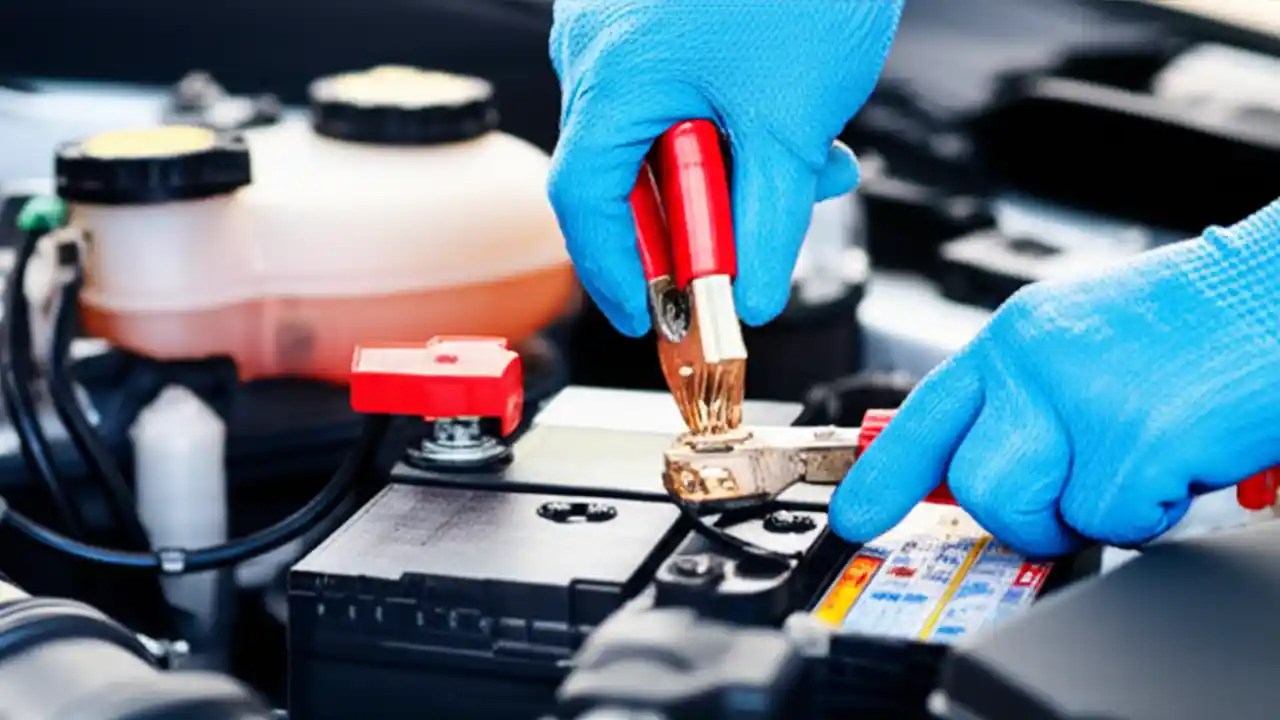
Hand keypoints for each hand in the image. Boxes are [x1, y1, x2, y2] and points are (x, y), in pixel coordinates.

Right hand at [548, 0, 902, 335]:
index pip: (588, 205)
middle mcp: (596, 48)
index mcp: (610, 79)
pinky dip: (728, 119)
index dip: (617, 274)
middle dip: (706, 217)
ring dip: (733, 165)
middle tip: (765, 237)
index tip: (649, 319)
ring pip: (663, 130)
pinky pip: (674, 86)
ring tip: (816, 159)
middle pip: (630, 172)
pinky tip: (790, 115)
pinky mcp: (650, 7)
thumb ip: (769, 221)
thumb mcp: (793, 118)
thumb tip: (750, 297)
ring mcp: (619, 21)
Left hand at [830, 200, 1279, 555]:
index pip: (924, 416)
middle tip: (1076, 496)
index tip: (855, 517)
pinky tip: (1178, 459)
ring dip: (1087, 515)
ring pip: (1036, 514)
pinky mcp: (1134, 441)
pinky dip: (1153, 511)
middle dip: (1025, 517)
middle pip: (975, 487)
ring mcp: (1081, 400)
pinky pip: (1114, 522)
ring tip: (1136, 466)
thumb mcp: (1083, 342)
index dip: (882, 477)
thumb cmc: (1195, 323)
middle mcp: (1033, 362)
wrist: (1278, 290)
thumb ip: (1026, 398)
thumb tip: (985, 468)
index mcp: (1015, 338)